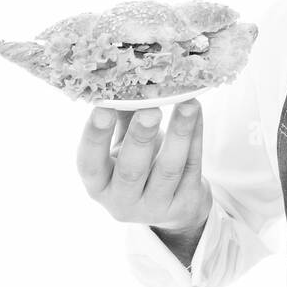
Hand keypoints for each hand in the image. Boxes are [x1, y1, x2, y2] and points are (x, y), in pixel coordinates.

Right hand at [76, 99, 211, 231]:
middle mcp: (122, 202)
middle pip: (131, 171)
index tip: (102, 108)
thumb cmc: (141, 167)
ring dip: (178, 134)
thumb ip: (121, 120)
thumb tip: (122, 79)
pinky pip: (192, 167)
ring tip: (187, 104)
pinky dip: (196, 137)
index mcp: (98, 186)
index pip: (89, 164)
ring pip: (168, 169)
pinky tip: (196, 112)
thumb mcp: (122, 148)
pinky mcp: (184, 204)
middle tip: (151, 110)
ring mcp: (155, 207)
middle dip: (141, 138)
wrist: (174, 206)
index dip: (94, 137)